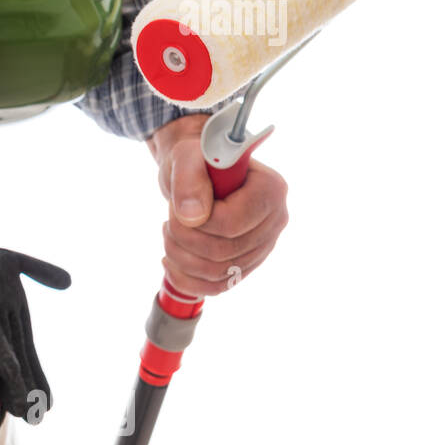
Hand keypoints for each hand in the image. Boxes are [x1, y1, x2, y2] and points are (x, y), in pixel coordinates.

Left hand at [147, 115, 288, 295]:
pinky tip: (170, 263)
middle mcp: (275, 220)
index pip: (231, 224)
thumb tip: (191, 217)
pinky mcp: (247, 263)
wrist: (197, 171)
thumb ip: (189, 181)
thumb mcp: (186, 158)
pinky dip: (187, 281)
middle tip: (169, 220)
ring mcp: (263, 245)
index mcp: (270, 190)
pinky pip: (219, 286)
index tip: (178, 207)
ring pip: (218, 273)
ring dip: (181, 258)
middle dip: (183, 239)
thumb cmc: (195, 159)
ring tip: (169, 234)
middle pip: (223, 252)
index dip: (196, 222)